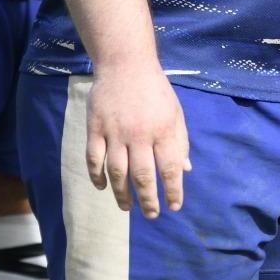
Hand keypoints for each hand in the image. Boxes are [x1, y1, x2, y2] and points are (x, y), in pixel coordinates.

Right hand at [84, 63, 188, 217]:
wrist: (126, 65)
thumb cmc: (155, 91)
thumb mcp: (176, 113)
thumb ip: (180, 141)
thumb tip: (185, 170)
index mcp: (164, 130)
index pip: (170, 168)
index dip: (173, 190)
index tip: (174, 206)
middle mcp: (139, 134)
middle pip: (142, 176)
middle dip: (148, 199)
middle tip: (151, 214)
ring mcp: (115, 132)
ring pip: (117, 172)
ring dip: (122, 194)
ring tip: (127, 208)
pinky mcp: (95, 128)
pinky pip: (94, 159)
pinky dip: (96, 176)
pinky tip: (102, 187)